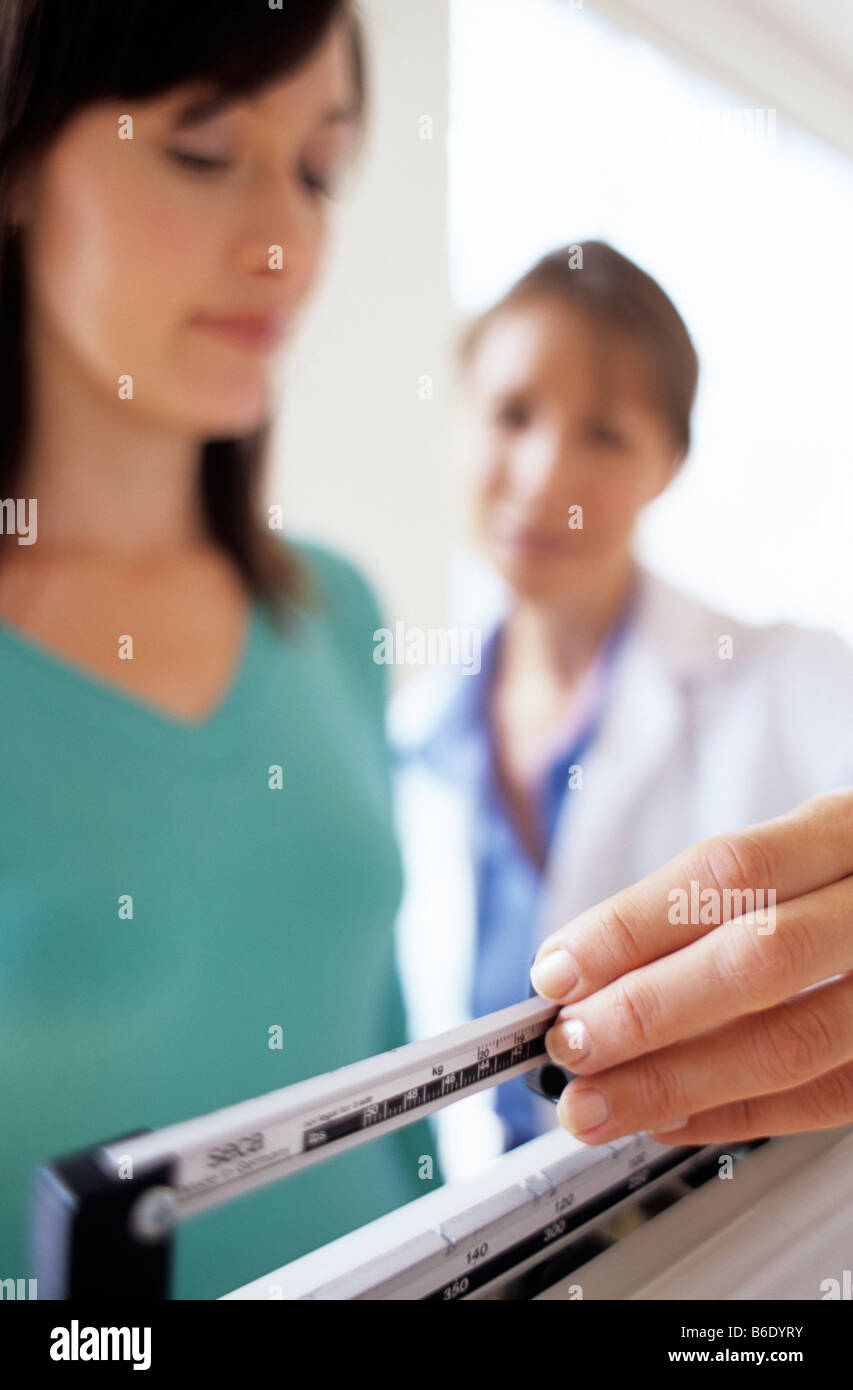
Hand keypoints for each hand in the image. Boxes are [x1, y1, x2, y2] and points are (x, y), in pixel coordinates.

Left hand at [529, 790, 852, 1144]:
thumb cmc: (851, 876)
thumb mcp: (797, 851)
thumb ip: (707, 901)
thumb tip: (583, 971)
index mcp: (842, 833)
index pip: (726, 874)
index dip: (633, 927)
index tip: (557, 970)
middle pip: (758, 960)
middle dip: (648, 1012)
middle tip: (572, 1044)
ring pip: (794, 1042)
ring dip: (678, 1082)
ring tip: (598, 1103)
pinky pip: (827, 1098)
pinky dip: (739, 1114)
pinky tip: (670, 1119)